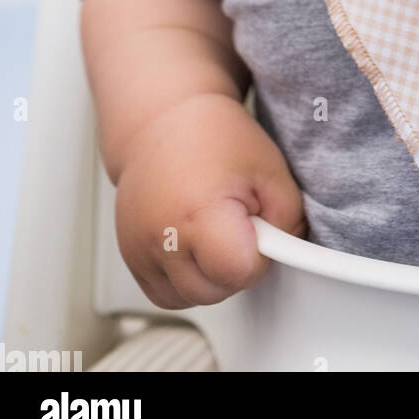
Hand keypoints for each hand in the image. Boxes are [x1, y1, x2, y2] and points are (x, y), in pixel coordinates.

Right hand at [114, 92, 307, 308]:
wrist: (164, 118)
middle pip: (213, 292)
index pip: (239, 273)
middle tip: (239, 226)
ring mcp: (138, 250)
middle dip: (235, 268)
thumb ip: (289, 220)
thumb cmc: (217, 137)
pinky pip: (164, 293)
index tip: (259, 228)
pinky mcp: (129, 256)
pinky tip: (195, 245)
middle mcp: (160, 237)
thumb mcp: (271, 170)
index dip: (259, 256)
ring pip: (187, 299)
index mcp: (198, 214)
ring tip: (215, 233)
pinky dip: (184, 280)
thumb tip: (288, 255)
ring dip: (208, 278)